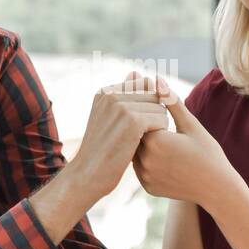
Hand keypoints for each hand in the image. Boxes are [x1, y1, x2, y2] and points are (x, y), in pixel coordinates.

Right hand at [65, 75, 170, 204]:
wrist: (87, 176)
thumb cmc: (101, 151)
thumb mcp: (108, 119)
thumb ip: (123, 97)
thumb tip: (135, 72)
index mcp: (105, 92)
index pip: (143, 86)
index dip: (146, 107)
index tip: (135, 127)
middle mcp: (112, 94)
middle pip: (153, 96)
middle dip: (154, 114)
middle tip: (142, 136)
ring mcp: (121, 106)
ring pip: (160, 108)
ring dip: (158, 125)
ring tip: (143, 141)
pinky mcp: (133, 121)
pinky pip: (161, 120)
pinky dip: (160, 134)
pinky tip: (148, 145)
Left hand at [132, 76, 234, 207]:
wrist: (217, 190)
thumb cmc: (208, 153)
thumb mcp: (191, 125)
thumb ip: (171, 102)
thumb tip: (156, 79)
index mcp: (156, 141)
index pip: (140, 117)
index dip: (142, 106)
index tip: (139, 92)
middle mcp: (146, 160)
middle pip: (134, 134)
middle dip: (137, 122)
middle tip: (136, 109)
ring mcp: (145, 176)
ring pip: (134, 151)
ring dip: (138, 140)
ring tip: (144, 129)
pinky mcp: (148, 187)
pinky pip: (139, 167)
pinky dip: (143, 158)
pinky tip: (148, 149)